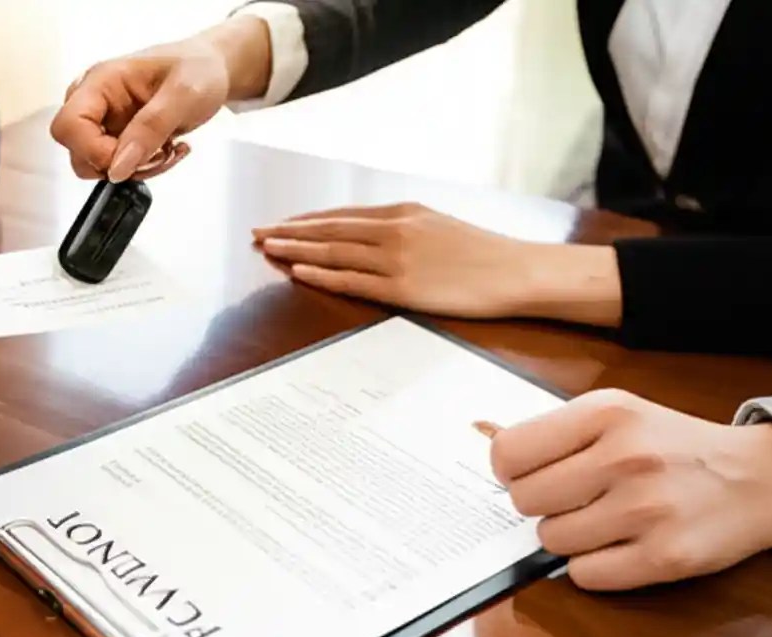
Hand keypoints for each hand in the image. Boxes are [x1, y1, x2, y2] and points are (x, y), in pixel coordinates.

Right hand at [51, 15, 271, 182]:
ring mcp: (105, 122)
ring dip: (137, 169)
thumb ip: (150, 128)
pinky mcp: (117, 137)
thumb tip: (117, 167)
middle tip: (158, 153)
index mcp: (100, 81)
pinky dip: (144, 168)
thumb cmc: (196, 68)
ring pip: (99, 166)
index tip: (130, 158)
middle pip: (77, 152)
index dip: (93, 151)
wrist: (210, 70)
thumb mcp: (183, 93)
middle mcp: (95, 102)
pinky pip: (118, 168)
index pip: (67, 126)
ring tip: (167, 149)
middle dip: (119, 165)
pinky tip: (166, 149)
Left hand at [254, 203, 623, 326]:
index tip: (279, 222)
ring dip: (295, 248)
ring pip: (333, 250)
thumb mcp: (437, 226)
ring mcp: (396, 258)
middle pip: (328, 228)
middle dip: (288, 230)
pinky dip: (321, 272)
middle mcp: (394, 229)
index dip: (305, 220)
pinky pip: (351, 279)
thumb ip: (401, 227)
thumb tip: (370, 233)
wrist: (515, 272)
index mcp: (402, 213)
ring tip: (265, 248)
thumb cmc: (481, 254)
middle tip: (256, 232)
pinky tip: (296, 269)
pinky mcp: (402, 287)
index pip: (341, 215)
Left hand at [490, 389, 771, 590]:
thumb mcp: (617, 413)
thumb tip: (487, 445)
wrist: (758, 478)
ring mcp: (646, 509)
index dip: (508, 470)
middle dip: (538, 503)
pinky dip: (591, 566)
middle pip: (524, 499)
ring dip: (566, 535)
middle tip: (568, 498)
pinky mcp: (664, 556)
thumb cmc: (673, 445)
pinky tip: (616, 545)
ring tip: (600, 519)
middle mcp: (625, 457)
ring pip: (550, 539)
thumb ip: (555, 431)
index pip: (509, 452)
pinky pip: (584, 575)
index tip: (524, 474)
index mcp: (606, 413)